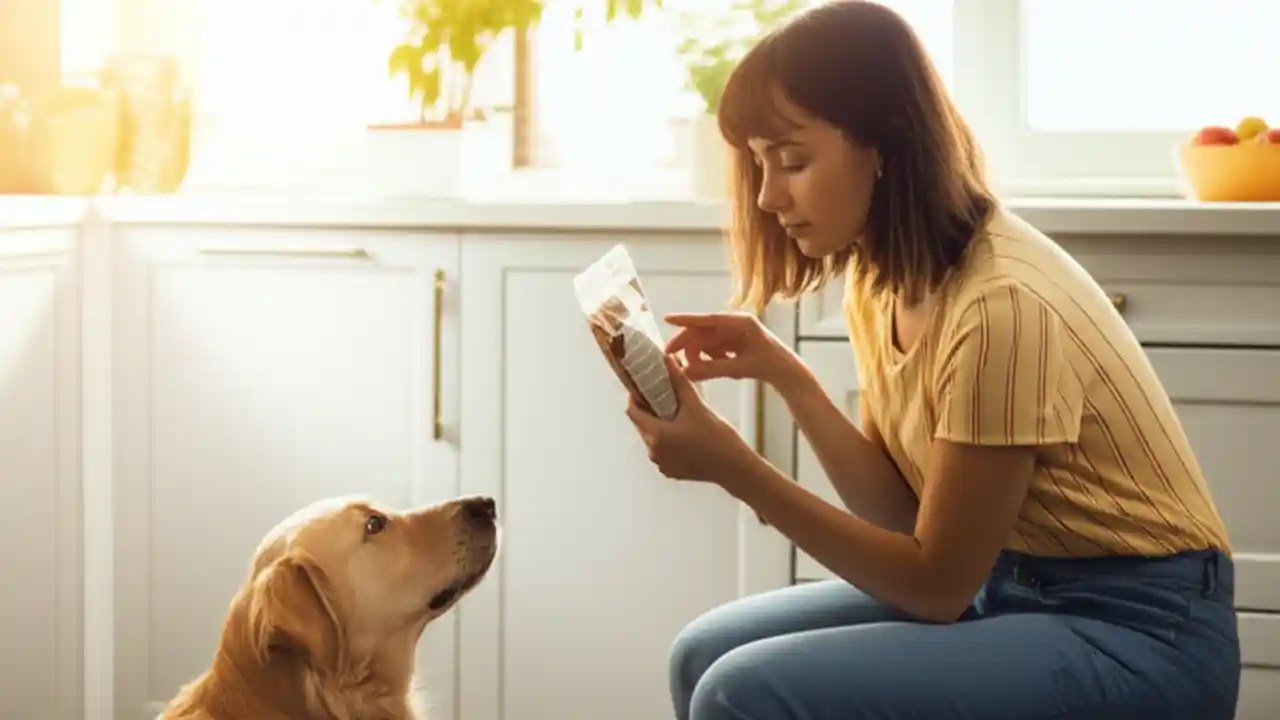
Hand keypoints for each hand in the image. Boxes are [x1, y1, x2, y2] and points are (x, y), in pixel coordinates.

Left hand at [626, 354, 758, 486]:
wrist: (736, 468)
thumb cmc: (718, 438)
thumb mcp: (697, 406)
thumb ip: (678, 381)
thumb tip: (667, 360)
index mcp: (656, 436)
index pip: (632, 411)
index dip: (636, 396)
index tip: (645, 385)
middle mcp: (654, 452)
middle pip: (642, 424)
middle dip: (650, 408)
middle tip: (664, 394)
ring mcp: (662, 464)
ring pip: (653, 437)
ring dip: (660, 423)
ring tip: (678, 412)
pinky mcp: (671, 471)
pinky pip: (663, 450)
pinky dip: (668, 439)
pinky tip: (685, 431)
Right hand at [664, 312, 798, 388]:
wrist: (787, 372)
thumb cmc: (770, 366)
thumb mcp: (740, 369)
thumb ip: (712, 370)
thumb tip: (686, 373)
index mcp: (742, 322)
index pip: (709, 320)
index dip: (686, 320)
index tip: (667, 319)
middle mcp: (736, 323)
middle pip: (703, 330)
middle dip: (687, 344)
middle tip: (671, 357)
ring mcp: (734, 331)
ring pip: (706, 340)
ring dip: (700, 354)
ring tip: (702, 370)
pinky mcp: (733, 340)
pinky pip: (713, 346)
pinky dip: (710, 357)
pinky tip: (719, 366)